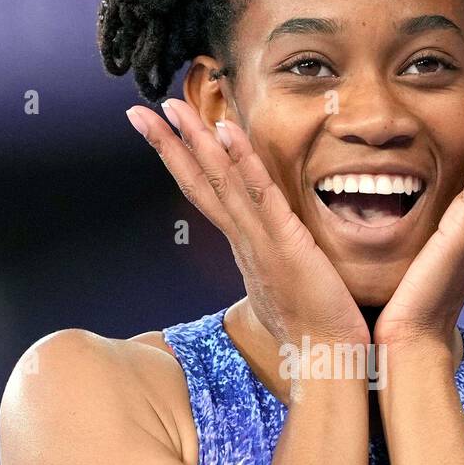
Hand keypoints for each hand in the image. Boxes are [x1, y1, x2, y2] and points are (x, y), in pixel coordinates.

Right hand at [126, 98, 370, 351]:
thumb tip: (270, 251)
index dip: (180, 161)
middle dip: (167, 146)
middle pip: (197, 184)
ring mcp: (258, 240)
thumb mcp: (285, 281)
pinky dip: (242, 160)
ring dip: (194, 141)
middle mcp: (242, 240)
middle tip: (137, 111)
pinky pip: (260, 193)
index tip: (158, 131)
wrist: (325, 357)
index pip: (205, 194)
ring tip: (171, 107)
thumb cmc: (312, 324)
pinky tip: (225, 130)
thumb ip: (273, 258)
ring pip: (219, 182)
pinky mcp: (284, 242)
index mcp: (243, 246)